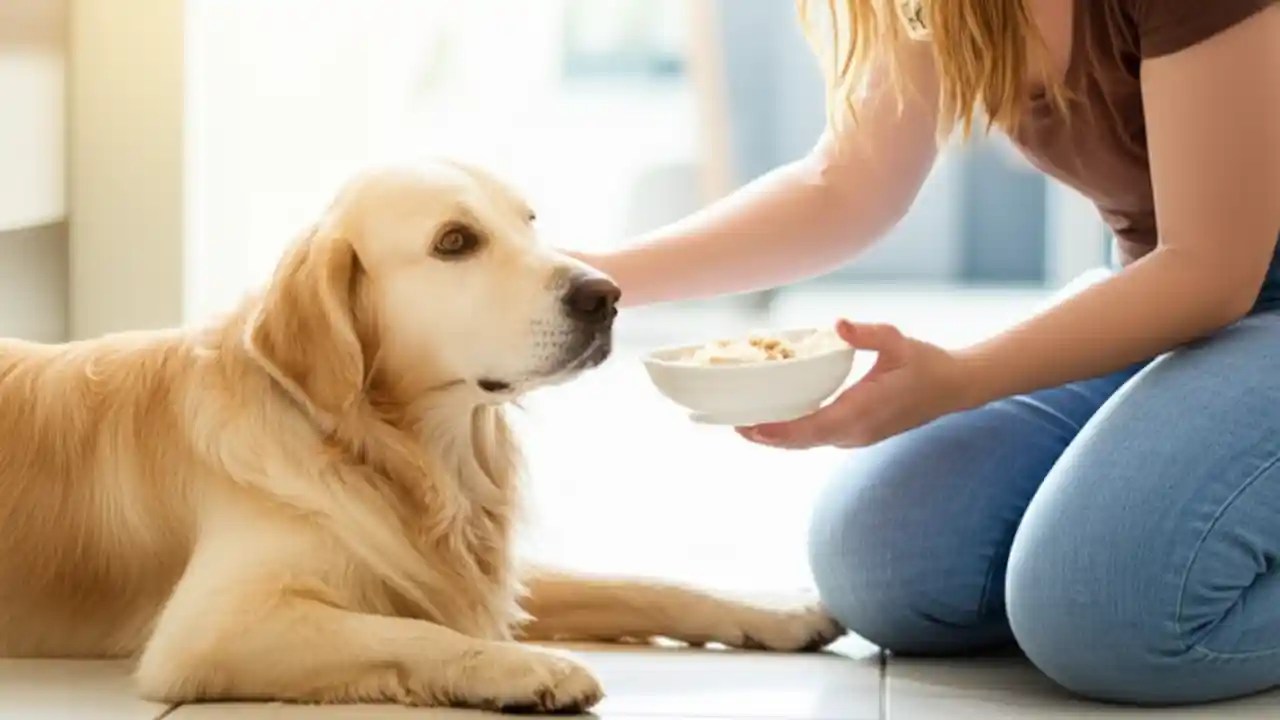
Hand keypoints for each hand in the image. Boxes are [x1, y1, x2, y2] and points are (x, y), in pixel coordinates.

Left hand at [738, 320, 972, 448]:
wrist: (954, 389)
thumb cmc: (927, 364)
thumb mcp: (899, 341)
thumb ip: (868, 333)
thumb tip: (839, 324)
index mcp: (861, 412)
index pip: (810, 428)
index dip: (778, 432)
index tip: (750, 428)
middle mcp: (854, 432)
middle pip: (801, 442)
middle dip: (767, 436)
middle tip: (733, 424)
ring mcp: (856, 437)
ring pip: (808, 443)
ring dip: (778, 437)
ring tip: (744, 424)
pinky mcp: (857, 434)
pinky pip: (818, 437)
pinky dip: (794, 432)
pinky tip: (776, 419)